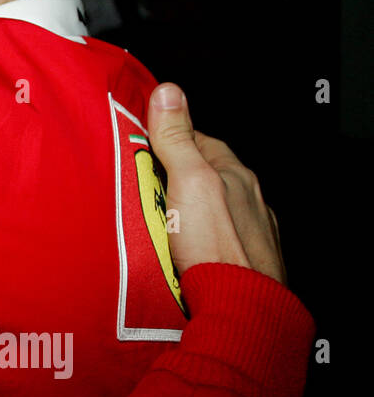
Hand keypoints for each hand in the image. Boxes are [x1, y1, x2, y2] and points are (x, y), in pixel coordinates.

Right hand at [147, 83, 284, 284]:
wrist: (242, 305)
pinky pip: (218, 241)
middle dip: (177, 180)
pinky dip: (202, 241)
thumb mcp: (187, 180)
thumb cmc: (215, 244)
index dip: (170, 141)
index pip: (199, 142)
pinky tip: (185, 252)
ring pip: (214, 211)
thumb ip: (176, 139)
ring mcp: (251, 231)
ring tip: (159, 223)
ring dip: (191, 213)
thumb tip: (169, 91)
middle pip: (206, 178)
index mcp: (234, 174)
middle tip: (144, 188)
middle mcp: (249, 199)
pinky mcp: (247, 262)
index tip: (144, 146)